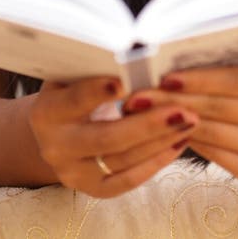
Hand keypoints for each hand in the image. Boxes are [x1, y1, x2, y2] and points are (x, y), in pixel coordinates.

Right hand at [27, 76, 198, 196]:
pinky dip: (156, 161)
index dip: (98, 91)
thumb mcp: (74, 75)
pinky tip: (179, 142)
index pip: (75, 100)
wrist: (55, 129)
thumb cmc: (73, 89)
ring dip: (161, 140)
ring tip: (190, 120)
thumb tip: (137, 50)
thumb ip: (96, 68)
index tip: (125, 80)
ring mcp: (73, 172)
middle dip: (147, 124)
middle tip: (181, 110)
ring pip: (123, 160)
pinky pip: (128, 180)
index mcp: (47, 111)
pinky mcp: (93, 188)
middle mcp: (56, 146)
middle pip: (106, 138)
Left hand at [124, 63, 237, 187]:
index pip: (233, 81)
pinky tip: (166, 127)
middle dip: (171, 100)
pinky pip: (215, 153)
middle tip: (137, 93)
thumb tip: (192, 48)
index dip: (196, 78)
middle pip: (216, 108)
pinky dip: (188, 138)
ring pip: (210, 132)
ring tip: (142, 110)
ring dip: (171, 121)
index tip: (164, 74)